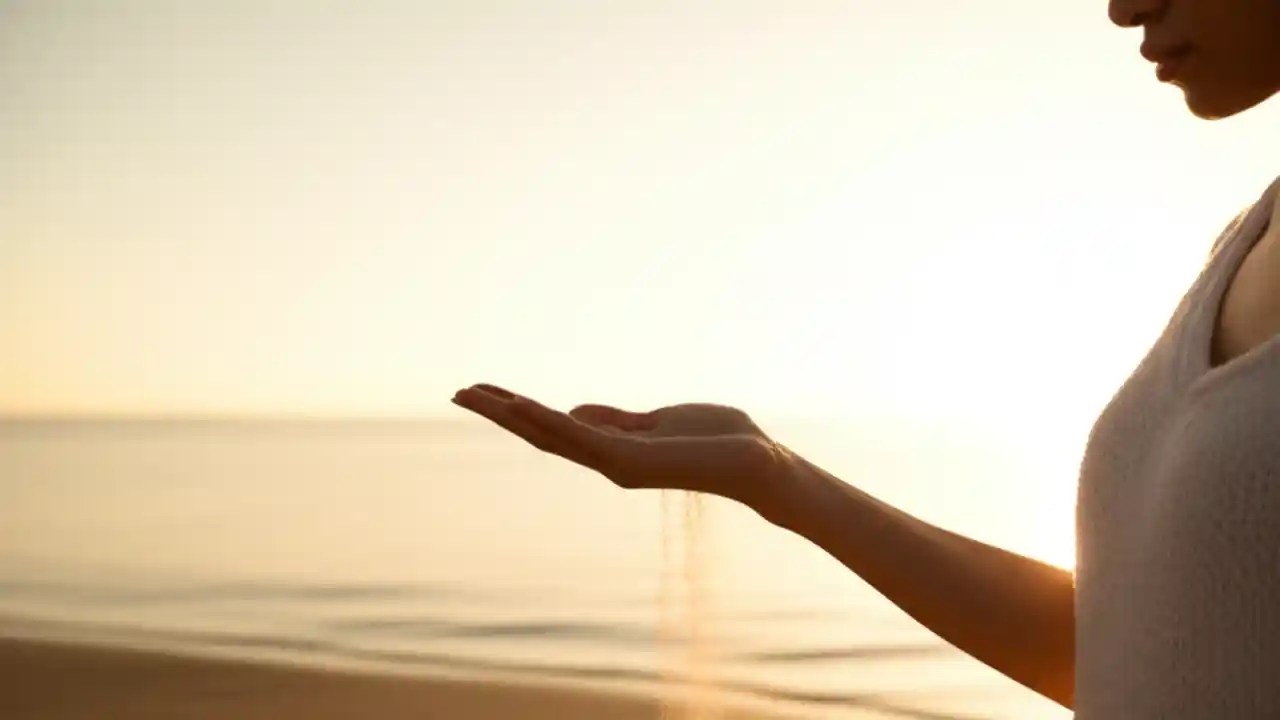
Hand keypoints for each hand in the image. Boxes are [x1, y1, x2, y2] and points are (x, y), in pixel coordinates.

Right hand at [450, 383, 791, 505]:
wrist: (757, 463)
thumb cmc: (718, 442)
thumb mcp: (659, 420)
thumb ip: (618, 419)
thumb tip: (575, 410)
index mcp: (612, 447)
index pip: (553, 426)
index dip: (516, 409)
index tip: (484, 391)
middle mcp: (606, 460)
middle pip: (539, 433)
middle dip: (498, 412)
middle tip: (457, 391)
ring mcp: (615, 463)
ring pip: (549, 435)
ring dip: (508, 414)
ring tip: (471, 394)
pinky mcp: (630, 461)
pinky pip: (579, 437)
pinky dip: (546, 420)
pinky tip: (518, 405)